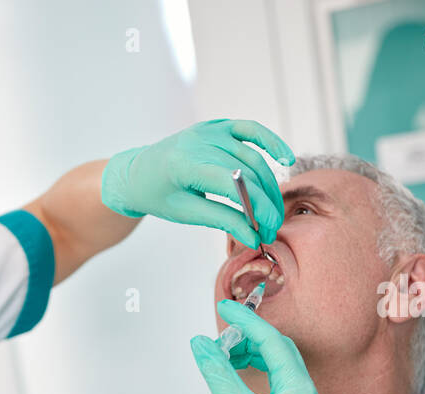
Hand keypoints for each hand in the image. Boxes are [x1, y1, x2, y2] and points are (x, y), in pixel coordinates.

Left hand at [101, 119, 294, 249]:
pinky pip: (251, 130)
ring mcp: (210, 129)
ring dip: (269, 186)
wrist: (137, 173)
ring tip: (273, 212)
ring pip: (254, 157)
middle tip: (270, 229)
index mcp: (186, 164)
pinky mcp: (218, 126)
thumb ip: (221, 220)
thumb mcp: (185, 213)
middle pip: (248, 172)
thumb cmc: (159, 195)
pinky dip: (271, 142)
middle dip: (265, 203)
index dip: (257, 207)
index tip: (267, 231)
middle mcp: (199, 141)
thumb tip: (254, 237)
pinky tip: (286, 159)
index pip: (234, 184)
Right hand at [189, 300, 321, 393]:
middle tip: (223, 329)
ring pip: (278, 365)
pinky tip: (236, 373)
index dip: (248, 322)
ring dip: (252, 353)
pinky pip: (276, 381)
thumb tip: (201, 343)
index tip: (224, 308)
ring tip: (225, 353)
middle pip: (280, 350)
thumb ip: (218, 373)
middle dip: (250, 336)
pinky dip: (255, 370)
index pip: (274, 343)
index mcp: (301, 390)